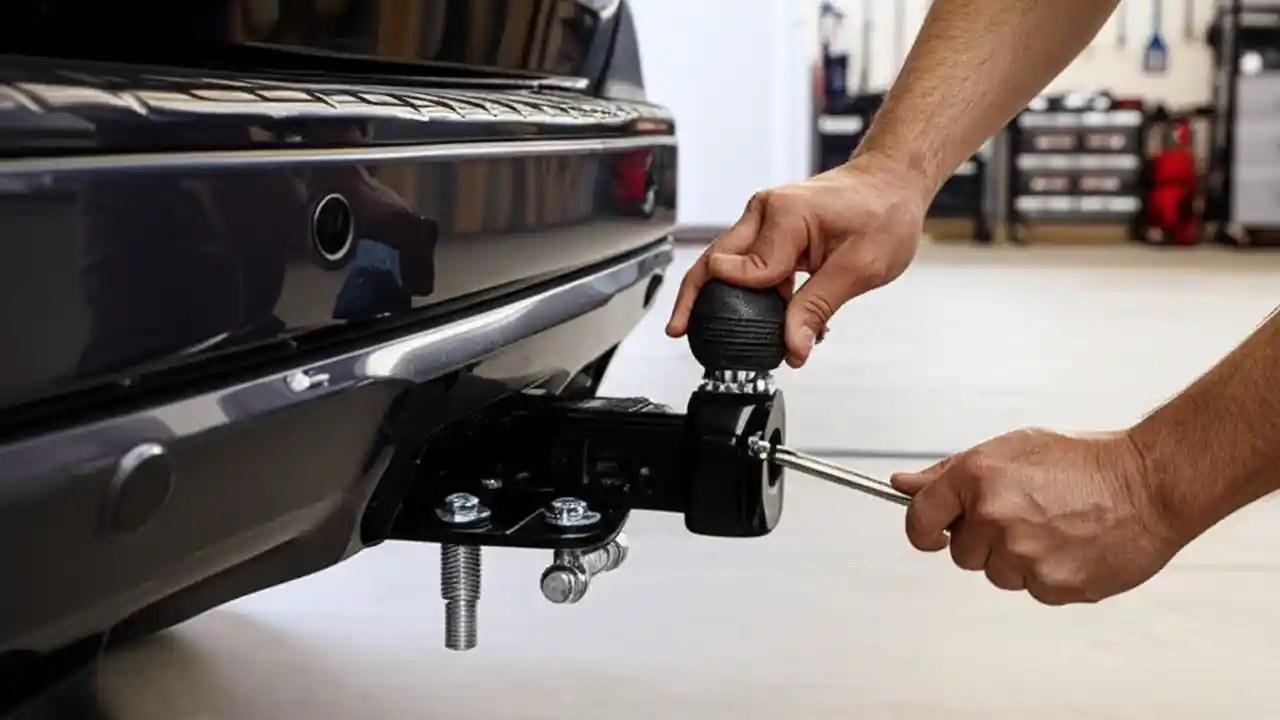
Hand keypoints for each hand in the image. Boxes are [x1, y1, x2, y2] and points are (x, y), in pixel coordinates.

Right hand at [665, 152, 929, 366]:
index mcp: (785, 216)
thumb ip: (819, 308)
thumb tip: (793, 348)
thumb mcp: (861, 268)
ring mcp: (765, 219)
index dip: (745, 310)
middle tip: (678, 330)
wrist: (893, 183)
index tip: (765, 342)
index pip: (743, 269)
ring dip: (726, 296)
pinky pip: (750, 263)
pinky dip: (753, 291)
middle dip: (694, 297)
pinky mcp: (772, 229)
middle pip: (715, 260)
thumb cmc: (884, 212)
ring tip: (721, 333)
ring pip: (728, 263)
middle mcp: (766, 212)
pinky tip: (765, 318)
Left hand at [891, 428, 1182, 604]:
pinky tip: (1074, 546)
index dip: (921, 530)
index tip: (931, 533)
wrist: (1150, 482)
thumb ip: (949, 473)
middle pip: (960, 553)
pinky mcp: (1054, 585)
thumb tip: (901, 485)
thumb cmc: (1081, 461)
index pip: (918, 518)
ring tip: (1056, 527)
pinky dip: (1049, 574)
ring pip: (997, 574)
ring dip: (1017, 558)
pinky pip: (1033, 590)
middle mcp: (995, 516)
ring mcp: (1024, 554)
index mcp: (977, 476)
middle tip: (1026, 514)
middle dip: (983, 539)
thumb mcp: (1010, 449)